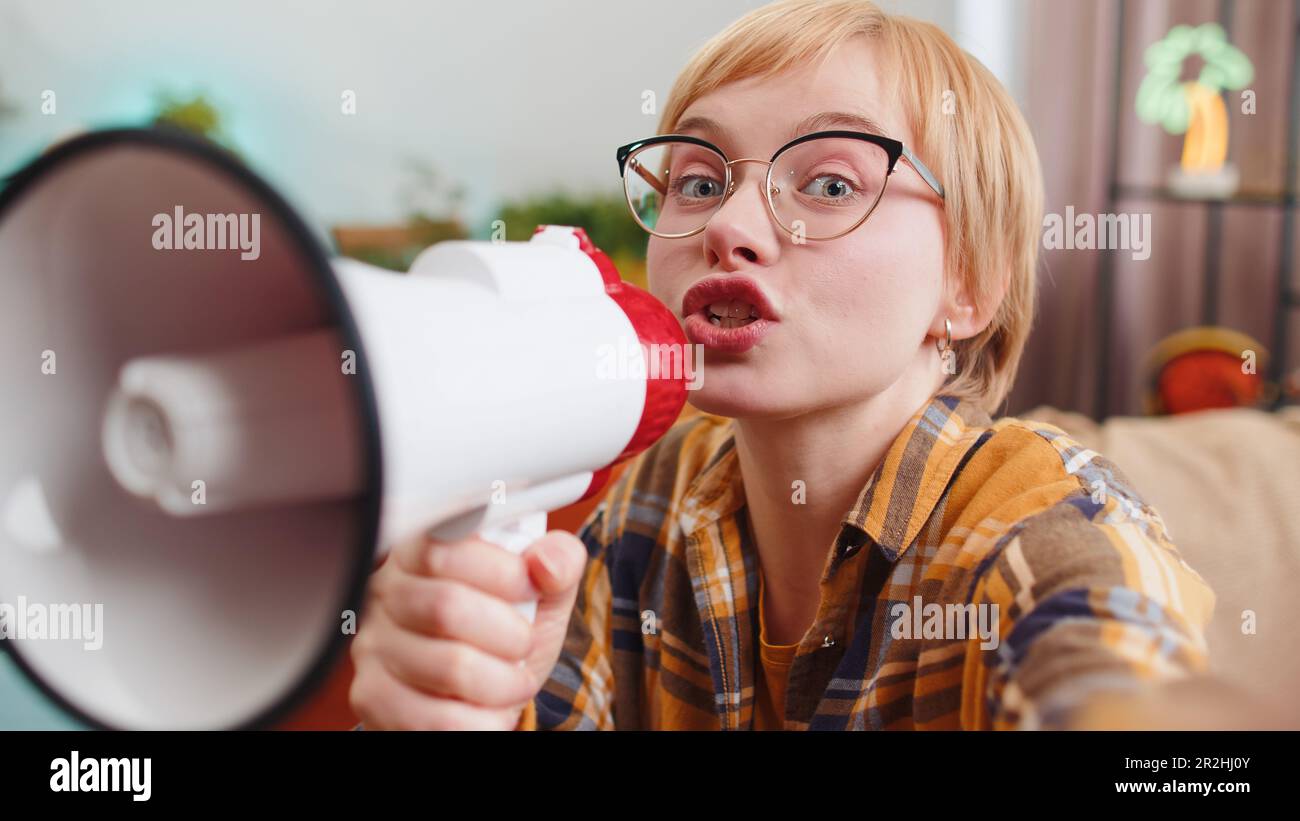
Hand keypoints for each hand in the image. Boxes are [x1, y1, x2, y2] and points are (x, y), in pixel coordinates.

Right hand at [349, 527, 587, 729]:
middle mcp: (385, 591)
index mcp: (421, 550)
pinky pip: (436, 718)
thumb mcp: (542, 591)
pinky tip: (490, 711)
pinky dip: (483, 721)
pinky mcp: (372, 697)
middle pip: (446, 607)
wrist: (483, 689)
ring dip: (503, 682)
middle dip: (509, 634)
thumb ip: (558, 561)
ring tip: (514, 681)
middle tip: (524, 644)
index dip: (501, 570)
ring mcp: (372, 646)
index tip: (531, 587)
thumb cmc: (507, 629)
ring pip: (449, 667)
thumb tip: (548, 562)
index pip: (445, 546)